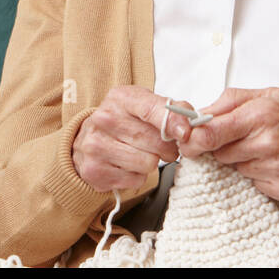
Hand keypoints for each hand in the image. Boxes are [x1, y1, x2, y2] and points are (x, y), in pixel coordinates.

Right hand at [72, 86, 197, 192]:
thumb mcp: (145, 104)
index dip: (173, 122)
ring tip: (141, 153)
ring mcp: (96, 146)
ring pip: (148, 163)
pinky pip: (135, 180)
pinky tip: (127, 164)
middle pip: (156, 142)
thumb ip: (172, 109)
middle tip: (162, 146)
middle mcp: (104, 120)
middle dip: (167, 147)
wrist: (88, 139)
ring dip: (151, 162)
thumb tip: (190, 125)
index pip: (151, 109)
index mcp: (120, 98)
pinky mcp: (95, 171)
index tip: (185, 133)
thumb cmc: (124, 121)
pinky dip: (137, 175)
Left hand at [176, 87, 278, 200]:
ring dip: (244, 159)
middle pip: (220, 154)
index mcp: (260, 115)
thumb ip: (230, 101)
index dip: (193, 139)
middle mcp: (266, 144)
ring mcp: (276, 170)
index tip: (188, 140)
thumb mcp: (270, 93)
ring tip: (269, 145)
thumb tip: (200, 113)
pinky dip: (260, 173)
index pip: (210, 134)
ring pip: (236, 169)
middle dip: (224, 145)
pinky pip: (254, 183)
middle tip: (244, 135)